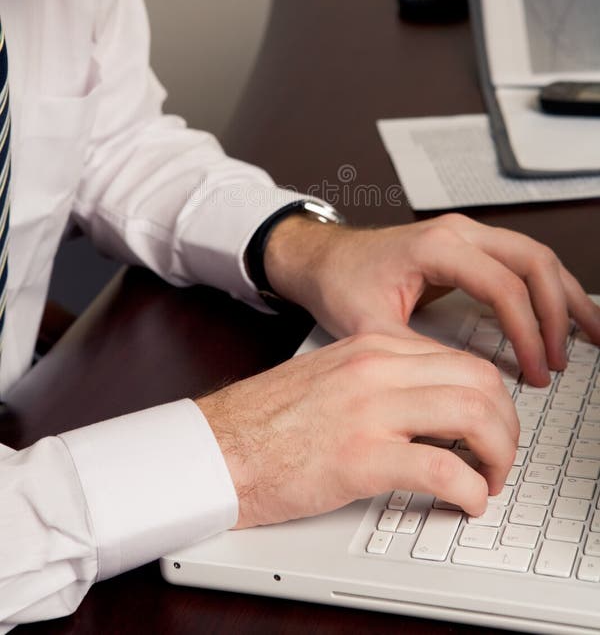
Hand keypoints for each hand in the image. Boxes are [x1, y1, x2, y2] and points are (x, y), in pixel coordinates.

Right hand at [198, 328, 518, 527]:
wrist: (217, 445)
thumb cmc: (267, 419)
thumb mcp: (332, 375)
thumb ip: (381, 379)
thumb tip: (430, 403)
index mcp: (371, 347)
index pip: (461, 361)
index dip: (490, 399)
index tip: (491, 426)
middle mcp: (376, 369)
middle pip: (479, 383)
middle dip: (505, 425)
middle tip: (498, 456)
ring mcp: (370, 411)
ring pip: (474, 417)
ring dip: (497, 455)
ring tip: (488, 480)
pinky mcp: (361, 458)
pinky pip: (443, 469)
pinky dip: (471, 491)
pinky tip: (467, 502)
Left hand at [265, 212, 599, 386]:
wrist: (322, 258)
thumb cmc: (340, 283)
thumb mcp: (370, 327)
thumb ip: (418, 353)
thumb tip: (463, 385)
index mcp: (437, 247)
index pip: (503, 287)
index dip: (526, 332)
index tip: (535, 371)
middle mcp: (458, 232)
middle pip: (533, 261)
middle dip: (558, 311)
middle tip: (565, 357)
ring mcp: (465, 234)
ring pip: (534, 256)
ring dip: (562, 295)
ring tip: (590, 333)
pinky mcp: (467, 246)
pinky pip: (519, 260)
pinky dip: (545, 287)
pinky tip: (559, 315)